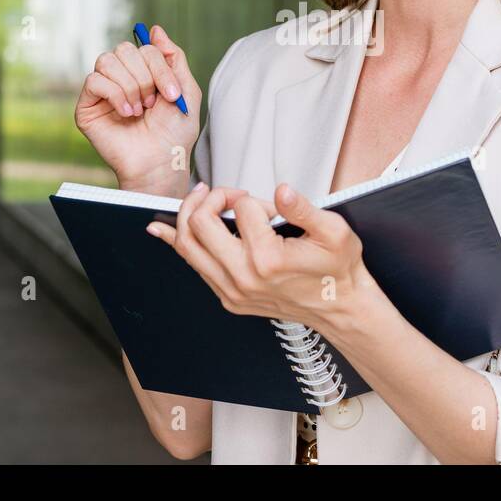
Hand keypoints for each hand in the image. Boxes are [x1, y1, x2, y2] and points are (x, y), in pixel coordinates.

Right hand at [74, 25, 201, 193]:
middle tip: (153, 103)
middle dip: (145, 76)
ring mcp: (103, 91)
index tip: (172, 95)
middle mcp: (122, 77)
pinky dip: (114, 94)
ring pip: (107, 61)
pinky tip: (126, 112)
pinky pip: (94, 80)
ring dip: (130, 86)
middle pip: (124, 49)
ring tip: (139, 110)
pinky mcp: (87, 106)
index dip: (160, 67)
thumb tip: (155, 29)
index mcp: (144, 72)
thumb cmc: (173, 133)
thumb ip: (173, 57)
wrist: (160, 163)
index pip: (146, 48)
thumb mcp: (185, 90)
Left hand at [145, 182, 380, 330]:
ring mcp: (232, 290)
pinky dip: (177, 242)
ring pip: (187, 246)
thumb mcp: (334, 231)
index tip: (269, 206)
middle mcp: (243, 277)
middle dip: (209, 197)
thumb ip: (305, 208)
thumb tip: (282, 191)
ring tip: (197, 197)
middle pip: (198, 224)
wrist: (338, 308)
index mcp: (268, 259)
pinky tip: (161, 228)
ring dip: (187, 215)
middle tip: (224, 192)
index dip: (254, 199)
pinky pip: (193, 265)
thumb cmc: (337, 269)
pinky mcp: (228, 297)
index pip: (241, 208)